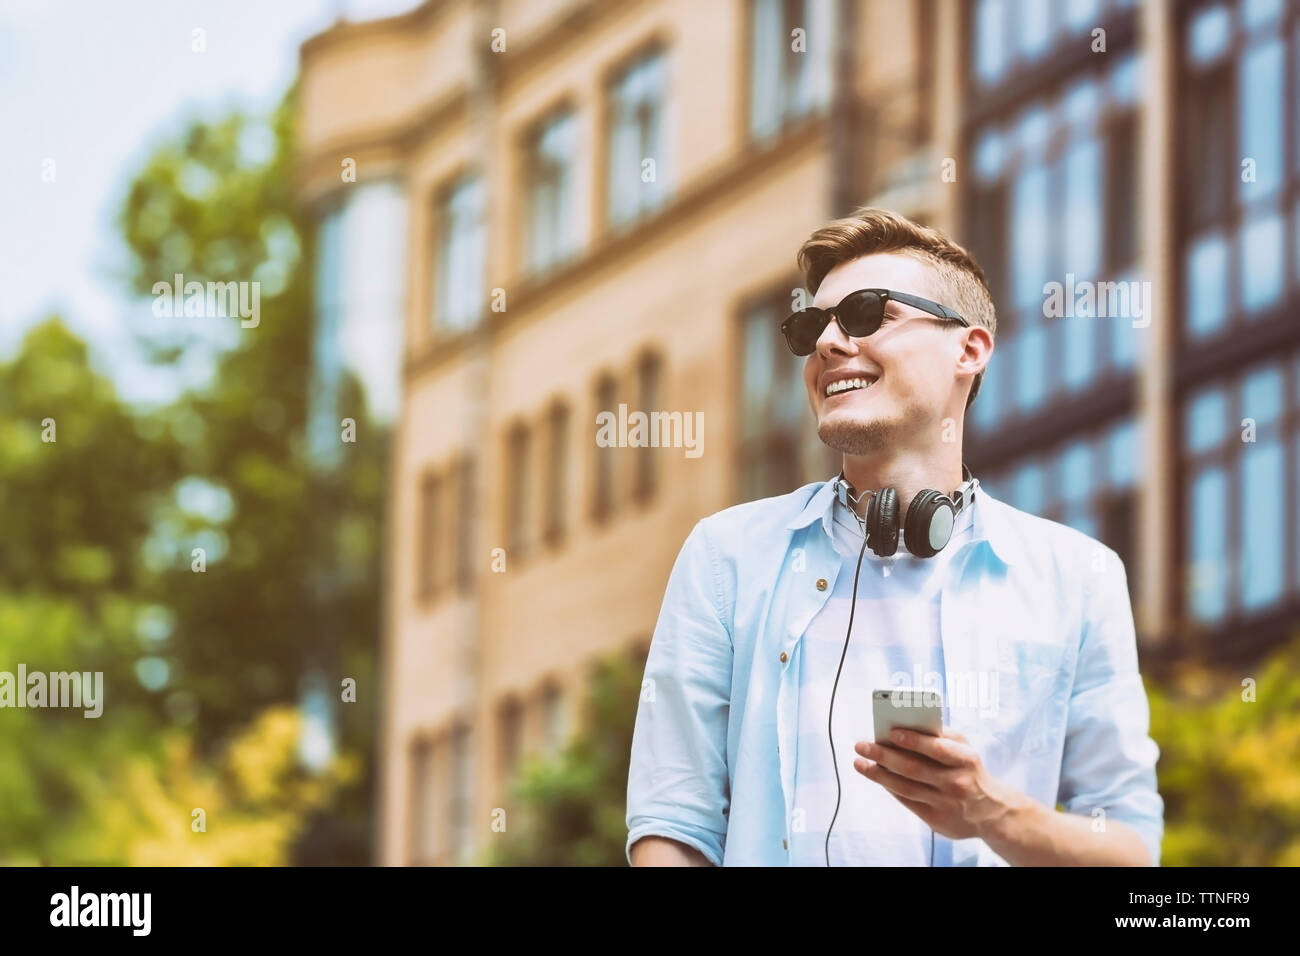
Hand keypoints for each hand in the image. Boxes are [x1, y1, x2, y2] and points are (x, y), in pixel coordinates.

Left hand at [853, 726, 1019, 840]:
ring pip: (905, 787)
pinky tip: (877, 777)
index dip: (914, 740)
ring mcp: (946, 804)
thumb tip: (905, 726)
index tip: (890, 732)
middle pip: (913, 768)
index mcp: (966, 760)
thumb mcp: (965, 749)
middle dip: (883, 755)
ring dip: (878, 774)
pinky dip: (889, 787)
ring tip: (860, 763)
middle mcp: (957, 783)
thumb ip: (941, 736)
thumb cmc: (969, 770)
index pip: (937, 748)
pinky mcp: (937, 820)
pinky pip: (907, 801)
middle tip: (861, 745)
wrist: (991, 811)